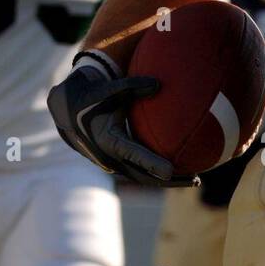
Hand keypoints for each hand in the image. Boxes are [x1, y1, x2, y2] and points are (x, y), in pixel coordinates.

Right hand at [47, 57, 197, 187]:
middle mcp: (111, 157)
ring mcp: (113, 164)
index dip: (153, 163)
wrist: (68, 111)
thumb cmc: (93, 96)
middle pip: (144, 175)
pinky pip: (139, 172)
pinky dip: (156, 173)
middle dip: (171, 180)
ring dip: (167, 180)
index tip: (171, 170)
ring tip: (193, 180)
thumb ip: (133, 85)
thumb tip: (159, 84)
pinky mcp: (116, 163)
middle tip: (196, 181)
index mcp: (109, 139)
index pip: (135, 155)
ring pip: (143, 177)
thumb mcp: (110, 88)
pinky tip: (178, 172)